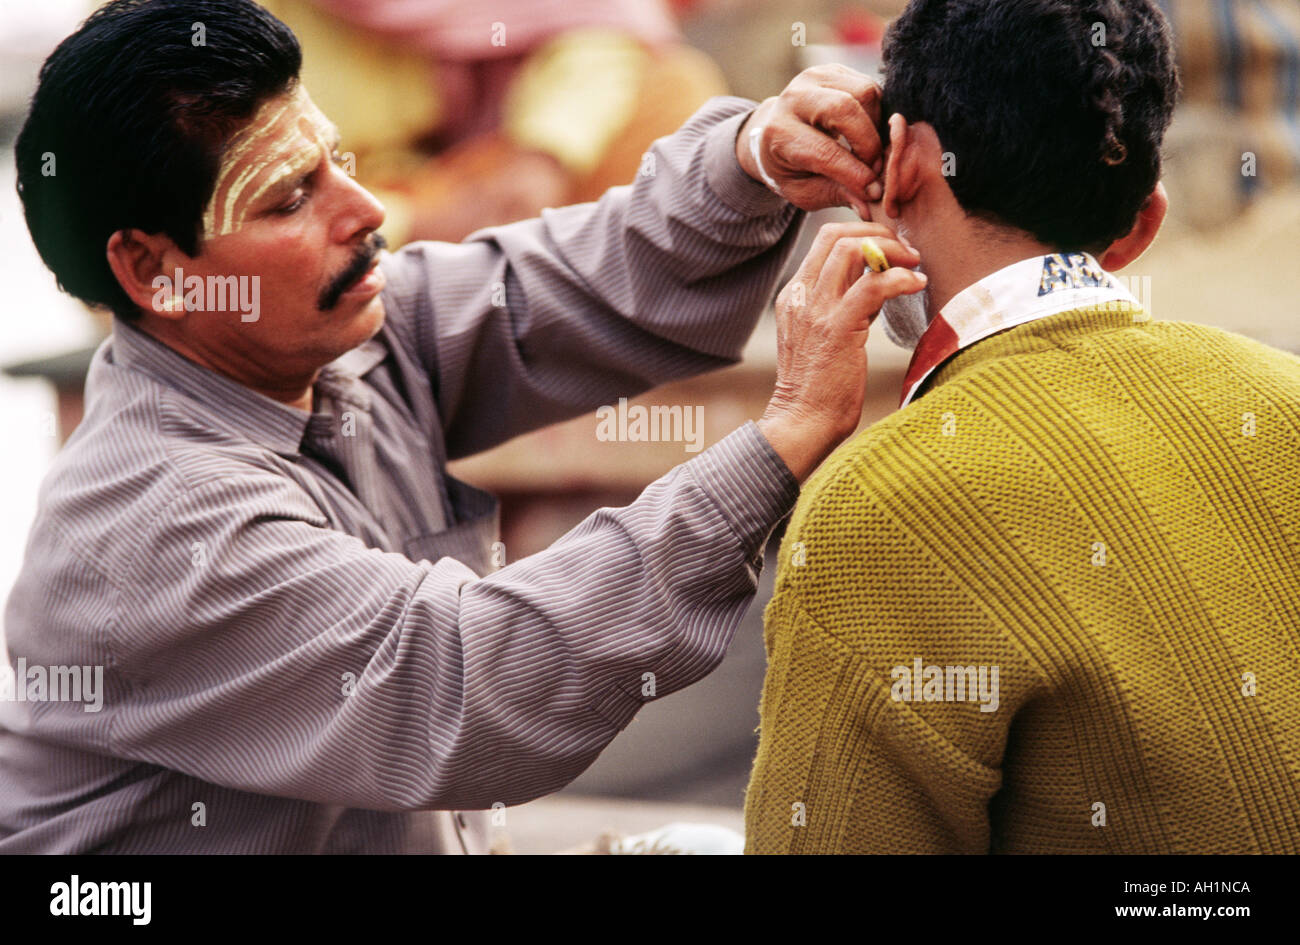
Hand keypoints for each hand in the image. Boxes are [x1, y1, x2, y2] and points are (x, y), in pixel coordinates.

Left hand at [736, 64, 885, 218]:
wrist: (775, 132)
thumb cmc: (791, 167)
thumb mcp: (803, 191)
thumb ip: (835, 194)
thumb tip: (868, 205)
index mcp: (779, 133)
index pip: (824, 152)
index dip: (854, 173)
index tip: (874, 191)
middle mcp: (794, 98)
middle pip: (844, 109)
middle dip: (868, 143)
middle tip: (876, 168)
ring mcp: (813, 78)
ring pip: (864, 93)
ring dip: (876, 125)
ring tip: (869, 149)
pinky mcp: (832, 70)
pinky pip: (869, 86)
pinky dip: (876, 112)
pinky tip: (867, 131)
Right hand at [757, 222, 925, 481]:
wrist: (803, 421)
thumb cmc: (819, 387)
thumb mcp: (823, 335)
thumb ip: (841, 305)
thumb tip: (875, 283)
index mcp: (795, 295)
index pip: (825, 240)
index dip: (863, 233)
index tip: (890, 248)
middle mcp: (801, 295)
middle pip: (836, 234)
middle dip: (878, 233)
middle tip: (906, 251)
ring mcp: (817, 309)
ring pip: (851, 249)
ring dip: (891, 250)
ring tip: (914, 265)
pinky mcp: (837, 327)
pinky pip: (873, 285)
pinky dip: (900, 278)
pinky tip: (916, 285)